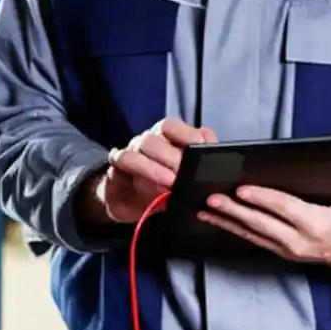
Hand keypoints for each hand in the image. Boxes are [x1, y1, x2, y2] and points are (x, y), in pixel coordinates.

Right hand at [78, 119, 216, 224]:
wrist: (134, 203)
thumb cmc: (165, 187)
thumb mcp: (186, 178)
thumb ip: (199, 165)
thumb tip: (213, 157)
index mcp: (167, 138)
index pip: (173, 126)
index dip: (187, 133)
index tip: (201, 145)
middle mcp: (148, 140)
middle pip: (156, 138)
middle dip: (172, 155)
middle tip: (185, 173)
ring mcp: (132, 151)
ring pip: (140, 148)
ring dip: (155, 166)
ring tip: (170, 183)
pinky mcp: (117, 167)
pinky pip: (123, 160)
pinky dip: (137, 171)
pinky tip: (147, 184)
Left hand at [198, 166, 330, 272]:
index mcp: (320, 225)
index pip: (286, 209)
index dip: (263, 199)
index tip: (241, 189)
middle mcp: (300, 241)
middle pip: (262, 224)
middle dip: (234, 211)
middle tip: (211, 198)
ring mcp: (289, 250)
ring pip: (252, 234)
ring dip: (227, 221)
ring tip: (203, 209)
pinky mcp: (282, 252)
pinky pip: (253, 240)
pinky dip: (232, 229)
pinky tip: (214, 219)